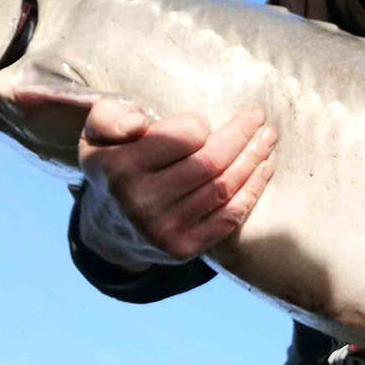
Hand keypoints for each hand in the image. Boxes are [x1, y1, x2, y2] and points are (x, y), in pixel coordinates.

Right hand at [78, 99, 276, 259]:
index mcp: (120, 168)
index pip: (182, 137)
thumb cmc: (113, 166)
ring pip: (224, 188)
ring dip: (254, 159)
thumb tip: (139, 125)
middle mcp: (142, 202)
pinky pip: (229, 216)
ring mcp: (164, 229)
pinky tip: (264, 168)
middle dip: (242, 135)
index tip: (206, 121)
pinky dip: (252, 189)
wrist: (108, 228)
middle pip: (211, 162)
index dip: (200, 125)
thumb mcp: (97, 135)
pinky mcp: (184, 248)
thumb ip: (109, 117)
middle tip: (259, 116)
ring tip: (267, 138)